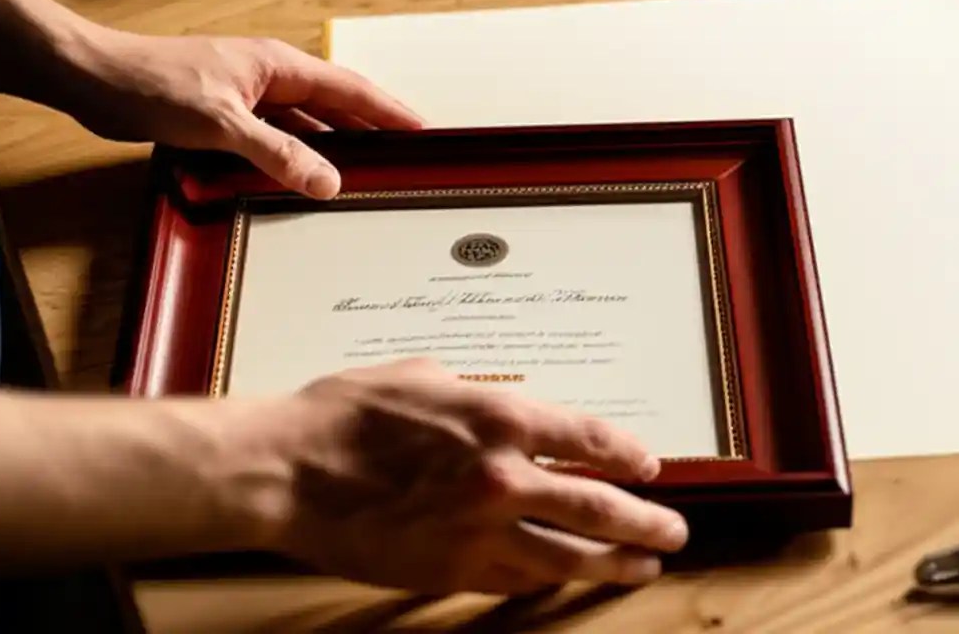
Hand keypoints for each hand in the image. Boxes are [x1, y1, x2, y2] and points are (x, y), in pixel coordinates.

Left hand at [51, 31, 423, 198]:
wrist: (94, 79)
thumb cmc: (152, 83)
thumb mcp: (224, 124)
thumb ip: (280, 154)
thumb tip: (328, 181)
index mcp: (279, 67)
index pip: (352, 89)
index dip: (391, 112)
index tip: (425, 131)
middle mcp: (270, 79)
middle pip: (336, 107)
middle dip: (372, 131)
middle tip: (405, 159)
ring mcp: (250, 97)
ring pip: (307, 125)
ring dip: (333, 148)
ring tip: (366, 175)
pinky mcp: (228, 116)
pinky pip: (277, 139)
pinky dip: (296, 157)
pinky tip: (305, 179)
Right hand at [245, 358, 686, 594]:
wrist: (286, 470)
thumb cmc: (346, 414)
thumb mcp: (426, 377)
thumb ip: (482, 395)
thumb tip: (514, 406)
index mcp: (501, 417)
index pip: (592, 440)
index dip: (630, 455)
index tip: (650, 467)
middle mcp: (503, 477)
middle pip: (600, 507)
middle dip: (646, 522)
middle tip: (672, 530)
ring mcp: (479, 531)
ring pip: (569, 556)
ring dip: (615, 562)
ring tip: (645, 566)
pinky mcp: (451, 570)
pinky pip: (519, 581)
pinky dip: (552, 580)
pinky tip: (571, 580)